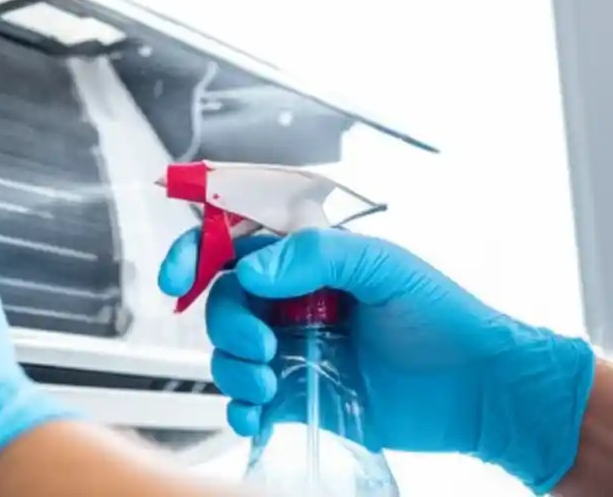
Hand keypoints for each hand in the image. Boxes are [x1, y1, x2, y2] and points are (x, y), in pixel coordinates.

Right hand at [159, 228, 594, 492]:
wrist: (479, 390)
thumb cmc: (444, 316)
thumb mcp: (382, 266)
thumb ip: (315, 257)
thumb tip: (253, 270)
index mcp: (305, 260)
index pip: (233, 244)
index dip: (194, 255)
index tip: (178, 277)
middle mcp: (291, 302)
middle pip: (222, 303)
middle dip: (226, 325)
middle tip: (261, 344)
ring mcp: (291, 348)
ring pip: (226, 353)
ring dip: (232, 369)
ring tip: (268, 382)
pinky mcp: (296, 394)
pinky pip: (246, 401)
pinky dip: (239, 409)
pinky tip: (257, 412)